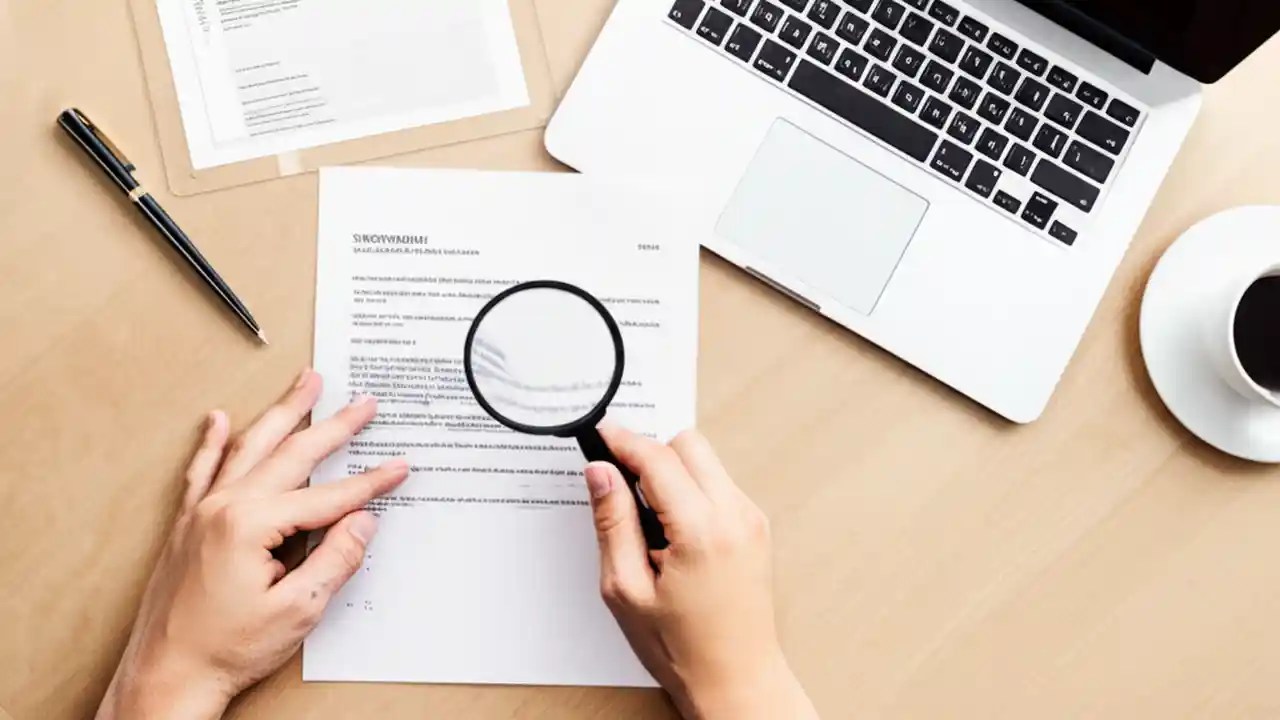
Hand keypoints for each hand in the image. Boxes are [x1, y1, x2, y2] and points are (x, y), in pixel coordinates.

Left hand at [97, 370, 407, 719]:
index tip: (396, 469)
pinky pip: (202, 469)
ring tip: (304, 385)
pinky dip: (212, 441)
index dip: (369, 483)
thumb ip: (335, 560)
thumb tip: (362, 524)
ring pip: (248, 446)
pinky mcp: (187, 524)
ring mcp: (201, 512)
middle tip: (361, 404)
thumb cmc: (223, 649)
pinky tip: (218, 419)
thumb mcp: (297, 610)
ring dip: (281, 413)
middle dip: (333, 426)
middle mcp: (223, 507)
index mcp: (250, 525)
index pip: (327, 496)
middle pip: (291, 454)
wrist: (166, 675)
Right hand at [584, 425, 817, 719]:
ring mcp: (752, 520)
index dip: (622, 441)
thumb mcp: (627, 589)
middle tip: (622, 483)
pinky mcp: (756, 527)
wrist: (737, 679)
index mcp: (702, 531)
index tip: (600, 434)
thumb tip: (601, 473)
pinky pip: (719, 485)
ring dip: (673, 472)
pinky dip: (692, 491)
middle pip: (688, 444)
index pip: (658, 459)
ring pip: (706, 461)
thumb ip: (612, 522)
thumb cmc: (683, 647)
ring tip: (649, 521)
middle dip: (651, 453)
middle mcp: (736, 516)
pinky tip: (673, 531)